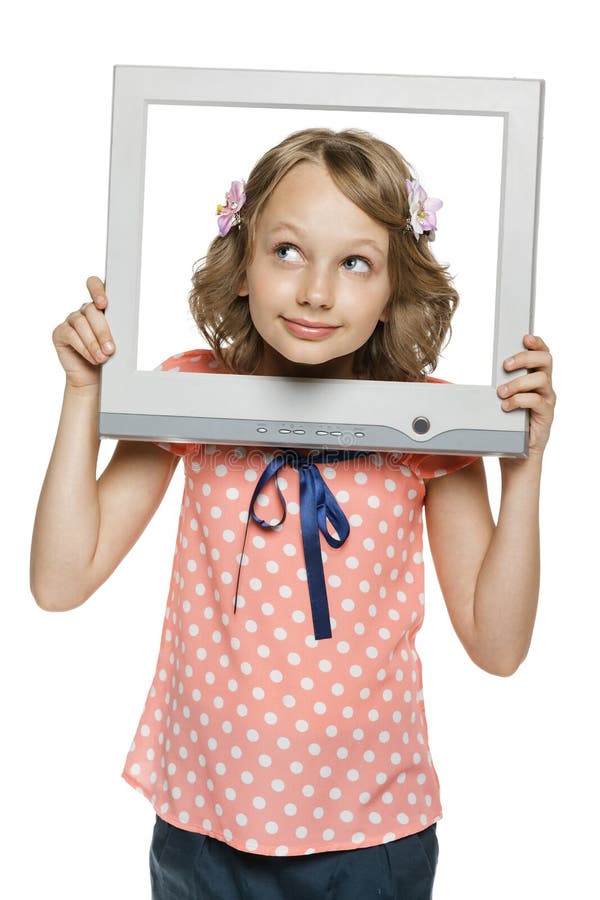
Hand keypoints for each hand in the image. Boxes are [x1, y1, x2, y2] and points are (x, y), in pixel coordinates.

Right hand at [52, 276, 114, 388]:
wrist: (93, 378)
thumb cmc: (108, 358)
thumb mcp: (117, 341)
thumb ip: (118, 328)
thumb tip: (127, 326)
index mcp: (99, 307)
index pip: (94, 285)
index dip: (97, 290)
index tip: (104, 303)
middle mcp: (84, 311)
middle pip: (91, 310)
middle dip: (102, 331)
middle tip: (111, 349)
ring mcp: (71, 321)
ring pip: (81, 324)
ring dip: (93, 343)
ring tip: (103, 358)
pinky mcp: (60, 333)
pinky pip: (70, 335)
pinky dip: (84, 348)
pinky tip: (92, 358)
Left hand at [497, 334, 555, 457]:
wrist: (517, 456)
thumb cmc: (507, 427)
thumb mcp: (501, 401)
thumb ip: (499, 386)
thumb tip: (478, 379)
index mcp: (535, 379)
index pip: (542, 354)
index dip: (537, 343)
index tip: (524, 337)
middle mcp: (544, 387)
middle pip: (545, 361)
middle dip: (525, 357)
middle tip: (505, 365)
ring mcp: (547, 401)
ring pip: (541, 379)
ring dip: (518, 382)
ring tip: (501, 392)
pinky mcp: (545, 416)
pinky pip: (537, 401)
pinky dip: (520, 400)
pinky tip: (507, 406)